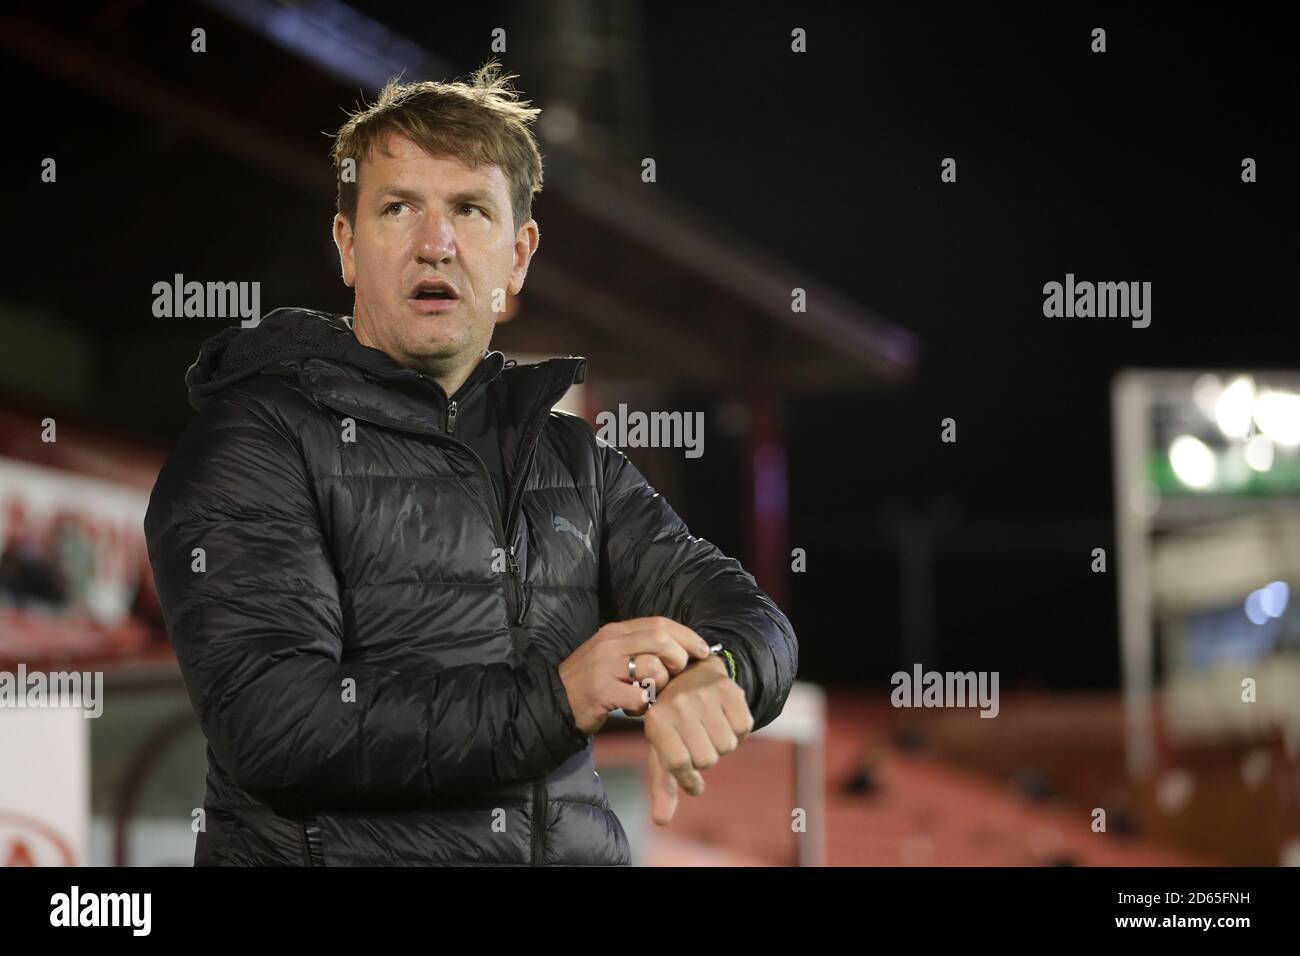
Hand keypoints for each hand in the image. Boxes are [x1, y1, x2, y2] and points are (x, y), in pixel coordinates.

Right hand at [558, 617, 711, 733]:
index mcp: (615, 631)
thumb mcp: (612, 654)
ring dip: (661, 684)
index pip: (659, 623)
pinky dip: (645, 705)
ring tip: (650, 693)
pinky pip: (640, 697)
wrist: (554, 700)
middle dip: (679, 657)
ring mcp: (605, 667)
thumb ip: (640, 646)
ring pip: (653, 667)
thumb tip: (682, 647)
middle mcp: (610, 644)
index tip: (702, 650)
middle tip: (679, 673)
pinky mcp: (602, 692)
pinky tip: (635, 708)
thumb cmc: (591, 679)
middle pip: (660, 639)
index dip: (686, 635)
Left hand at [645, 654, 752, 825]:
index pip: (679, 764)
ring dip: (722, 743)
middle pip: (706, 758)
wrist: (689, 673)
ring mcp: (703, 695)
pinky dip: (739, 729)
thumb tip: (661, 820)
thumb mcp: (662, 749)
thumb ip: (662, 786)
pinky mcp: (728, 689)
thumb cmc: (673, 720)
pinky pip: (744, 727)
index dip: (689, 779)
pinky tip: (725, 717)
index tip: (693, 781)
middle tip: (699, 742)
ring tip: (710, 727)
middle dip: (706, 757)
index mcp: (657, 721)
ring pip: (727, 745)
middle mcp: (678, 706)